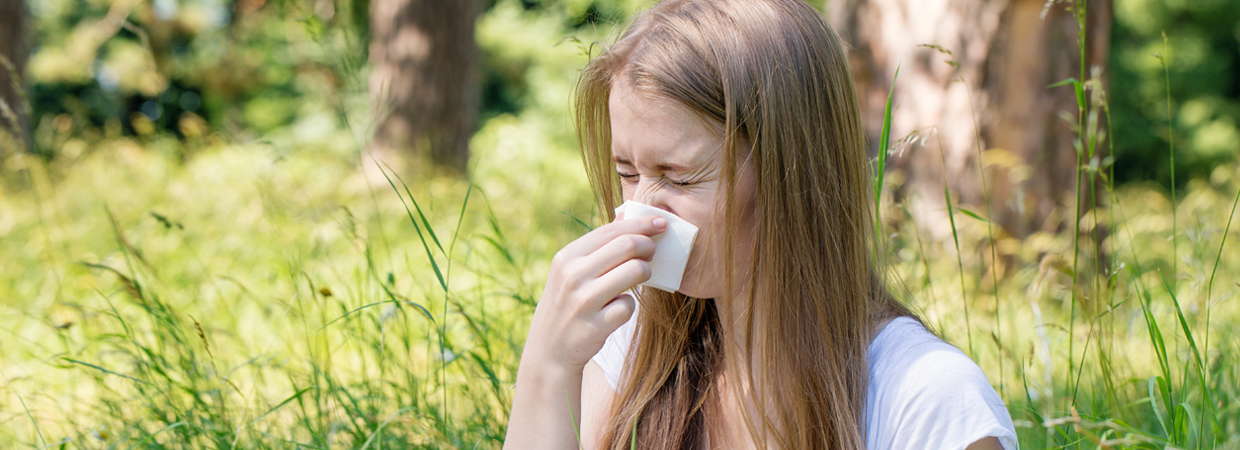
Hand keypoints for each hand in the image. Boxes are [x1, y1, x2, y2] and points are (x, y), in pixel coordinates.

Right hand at [521, 214, 665, 372]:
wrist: (549, 349)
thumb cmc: (568, 303)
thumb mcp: (570, 271)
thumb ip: (597, 245)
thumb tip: (627, 214)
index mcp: (567, 257)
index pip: (611, 230)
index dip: (641, 224)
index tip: (661, 223)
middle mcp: (573, 275)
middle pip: (627, 246)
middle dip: (649, 246)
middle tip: (653, 252)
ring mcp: (583, 301)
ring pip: (635, 271)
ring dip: (645, 273)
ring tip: (640, 277)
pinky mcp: (596, 325)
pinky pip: (629, 305)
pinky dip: (629, 305)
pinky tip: (618, 308)